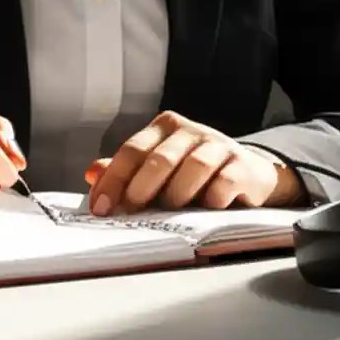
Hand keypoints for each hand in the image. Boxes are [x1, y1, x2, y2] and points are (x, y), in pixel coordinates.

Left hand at [85, 111, 302, 215]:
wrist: (248, 174)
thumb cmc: (194, 175)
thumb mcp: (159, 170)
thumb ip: (126, 172)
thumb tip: (92, 173)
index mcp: (164, 128)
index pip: (132, 150)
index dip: (113, 180)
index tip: (100, 207)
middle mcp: (191, 131)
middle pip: (160, 158)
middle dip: (141, 188)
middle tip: (132, 211)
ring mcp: (219, 146)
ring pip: (194, 166)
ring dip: (178, 193)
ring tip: (171, 211)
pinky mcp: (242, 165)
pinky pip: (225, 181)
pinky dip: (212, 197)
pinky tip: (205, 208)